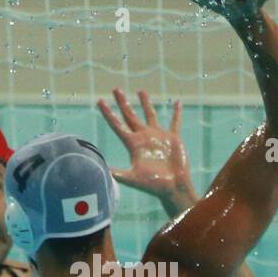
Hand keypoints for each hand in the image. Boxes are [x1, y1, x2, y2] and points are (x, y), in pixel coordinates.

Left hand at [96, 88, 194, 212]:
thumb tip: (104, 170)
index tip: (100, 101)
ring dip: (145, 103)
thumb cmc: (153, 185)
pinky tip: (177, 102)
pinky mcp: (172, 138)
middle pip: (130, 116)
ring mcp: (158, 136)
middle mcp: (144, 137)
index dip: (108, 113)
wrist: (173, 187)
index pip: (117, 125)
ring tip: (140, 91)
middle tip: (116, 89)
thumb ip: (120, 174)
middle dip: (123, 102)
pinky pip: (175, 122)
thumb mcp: (134, 179)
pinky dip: (176, 113)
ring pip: (150, 115)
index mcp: (133, 144)